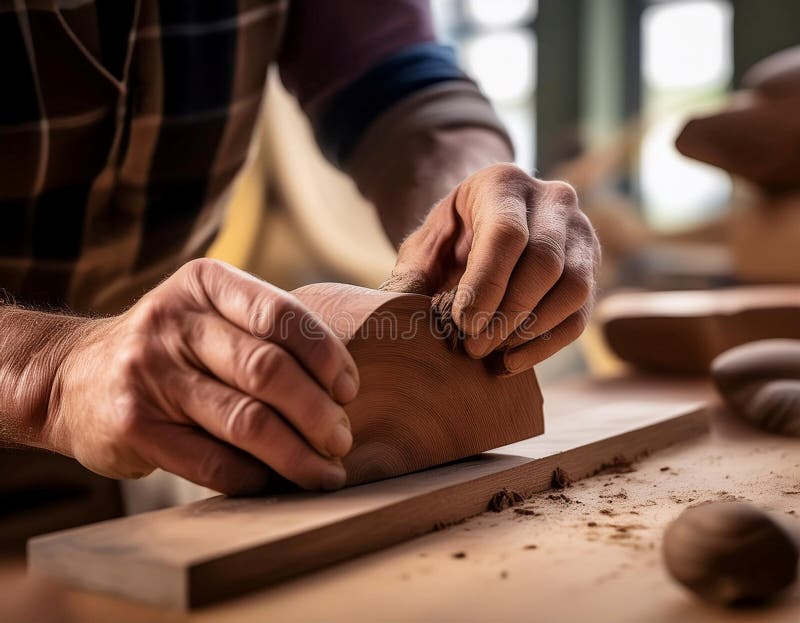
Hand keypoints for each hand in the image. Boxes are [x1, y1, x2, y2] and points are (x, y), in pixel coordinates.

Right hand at [45, 259, 358, 493]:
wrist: (72, 377)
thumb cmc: (170, 348)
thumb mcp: (209, 314)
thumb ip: (265, 333)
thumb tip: (343, 386)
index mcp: (205, 284)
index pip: (281, 315)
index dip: (327, 357)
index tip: (349, 391)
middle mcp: (174, 322)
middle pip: (268, 370)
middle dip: (318, 413)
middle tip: (342, 440)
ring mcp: (149, 374)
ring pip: (245, 422)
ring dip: (297, 455)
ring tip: (325, 472)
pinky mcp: (134, 426)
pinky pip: (212, 462)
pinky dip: (255, 478)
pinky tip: (277, 483)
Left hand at [384, 163, 598, 373]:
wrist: (481, 229)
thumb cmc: (449, 239)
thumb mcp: (425, 246)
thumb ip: (413, 275)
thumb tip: (397, 313)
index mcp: (504, 183)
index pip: (507, 234)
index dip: (486, 284)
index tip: (462, 323)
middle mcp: (552, 200)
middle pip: (544, 263)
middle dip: (507, 314)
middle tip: (472, 347)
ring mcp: (579, 233)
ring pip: (572, 289)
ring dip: (531, 330)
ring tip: (491, 353)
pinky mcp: (591, 269)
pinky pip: (580, 314)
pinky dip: (547, 344)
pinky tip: (511, 361)